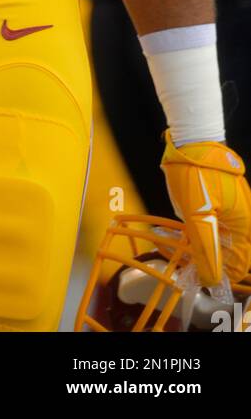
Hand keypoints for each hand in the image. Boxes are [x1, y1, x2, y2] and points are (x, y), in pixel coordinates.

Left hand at [161, 132, 250, 286]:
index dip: (218, 276)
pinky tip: (177, 231)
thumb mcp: (198, 215)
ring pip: (215, 239)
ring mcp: (230, 209)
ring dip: (197, 246)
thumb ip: (206, 249)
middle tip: (181, 260)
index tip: (195, 278)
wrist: (190, 138)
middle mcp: (241, 219)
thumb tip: (211, 279)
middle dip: (204, 260)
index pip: (238, 264)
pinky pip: (209, 224)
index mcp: (245, 225)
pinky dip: (195, 231)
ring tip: (175, 245)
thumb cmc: (197, 172)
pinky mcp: (217, 201)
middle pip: (226, 253)